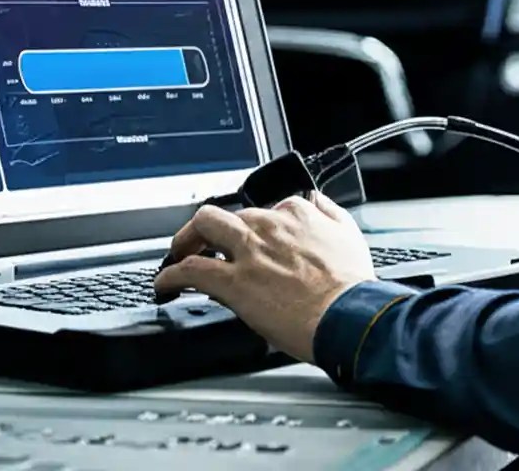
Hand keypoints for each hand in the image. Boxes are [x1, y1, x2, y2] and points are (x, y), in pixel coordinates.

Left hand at [154, 191, 375, 362]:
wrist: (348, 316)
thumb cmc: (352, 286)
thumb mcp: (350, 235)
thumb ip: (330, 213)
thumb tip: (317, 201)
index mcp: (297, 214)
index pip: (266, 208)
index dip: (256, 226)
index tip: (253, 239)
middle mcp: (269, 226)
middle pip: (228, 212)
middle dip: (213, 226)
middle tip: (205, 242)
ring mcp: (248, 252)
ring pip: (203, 226)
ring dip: (186, 240)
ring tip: (179, 254)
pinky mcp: (233, 282)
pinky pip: (189, 270)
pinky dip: (170, 275)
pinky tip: (166, 285)